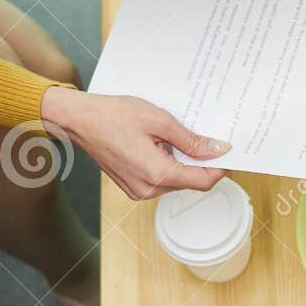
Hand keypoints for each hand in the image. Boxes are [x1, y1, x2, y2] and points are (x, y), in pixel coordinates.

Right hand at [40, 86, 229, 200]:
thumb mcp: (160, 121)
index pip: (203, 181)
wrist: (78, 120)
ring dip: (182, 162)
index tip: (227, 152)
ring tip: (174, 136)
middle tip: (203, 136)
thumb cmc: (112, 115)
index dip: (220, 168)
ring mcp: (139, 190)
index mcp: (157, 174)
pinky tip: (160, 144)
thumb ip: (191, 140)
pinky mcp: (132, 186)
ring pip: (176, 180)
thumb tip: (217, 150)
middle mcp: (148, 189)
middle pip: (190, 181)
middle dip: (200, 162)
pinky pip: (161, 179)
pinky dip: (167, 164)